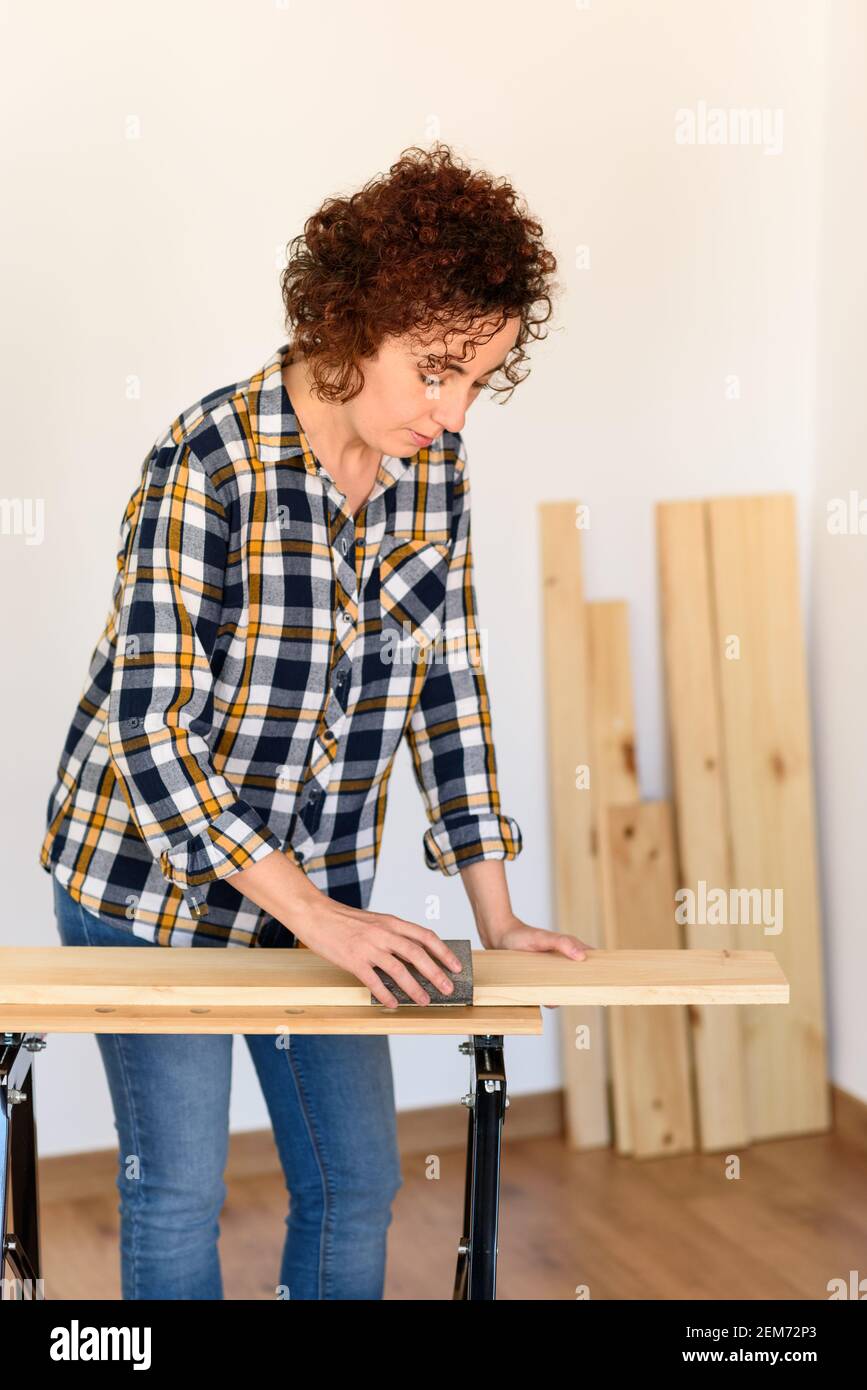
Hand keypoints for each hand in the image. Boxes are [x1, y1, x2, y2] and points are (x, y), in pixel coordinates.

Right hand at [291, 896, 463, 1010]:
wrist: (315, 914)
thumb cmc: (344, 920)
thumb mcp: (375, 921)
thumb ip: (393, 935)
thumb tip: (414, 955)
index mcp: (391, 922)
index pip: (425, 936)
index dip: (443, 952)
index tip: (456, 965)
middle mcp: (383, 933)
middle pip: (417, 954)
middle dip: (436, 973)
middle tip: (447, 988)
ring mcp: (368, 947)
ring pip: (399, 970)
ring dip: (414, 988)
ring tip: (424, 1001)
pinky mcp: (353, 960)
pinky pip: (374, 981)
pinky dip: (386, 995)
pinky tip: (393, 1004)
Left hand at [478, 914, 590, 1009]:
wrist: (499, 939)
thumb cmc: (523, 935)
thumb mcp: (544, 937)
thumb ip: (564, 943)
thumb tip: (583, 956)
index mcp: (570, 950)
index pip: (592, 961)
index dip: (601, 971)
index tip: (610, 981)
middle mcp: (563, 964)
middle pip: (580, 981)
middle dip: (583, 990)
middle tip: (583, 995)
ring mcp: (551, 975)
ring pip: (564, 991)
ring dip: (562, 996)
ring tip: (555, 997)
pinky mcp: (539, 984)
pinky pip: (548, 997)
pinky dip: (548, 1000)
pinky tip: (543, 1000)